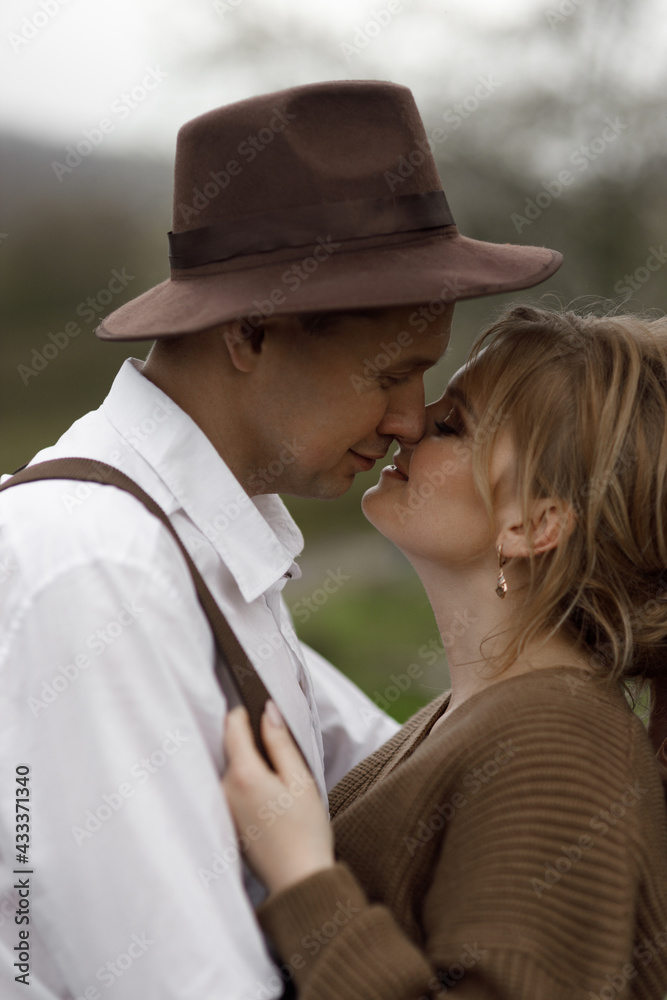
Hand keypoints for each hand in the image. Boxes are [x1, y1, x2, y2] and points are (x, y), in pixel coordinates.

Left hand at [222, 701, 334, 894]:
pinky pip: (234, 789)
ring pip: (234, 769)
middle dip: (253, 741)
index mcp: (243, 774)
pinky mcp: (228, 821)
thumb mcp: (300, 779)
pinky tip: (273, 801)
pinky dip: (250, 785)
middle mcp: (225, 789)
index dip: (245, 711)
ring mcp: (223, 807)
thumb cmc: (306, 829)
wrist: (298, 880)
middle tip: (282, 750)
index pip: (232, 726)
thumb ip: (280, 742)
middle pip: (232, 748)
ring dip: (252, 765)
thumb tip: (268, 710)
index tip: (260, 705)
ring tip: (283, 781)